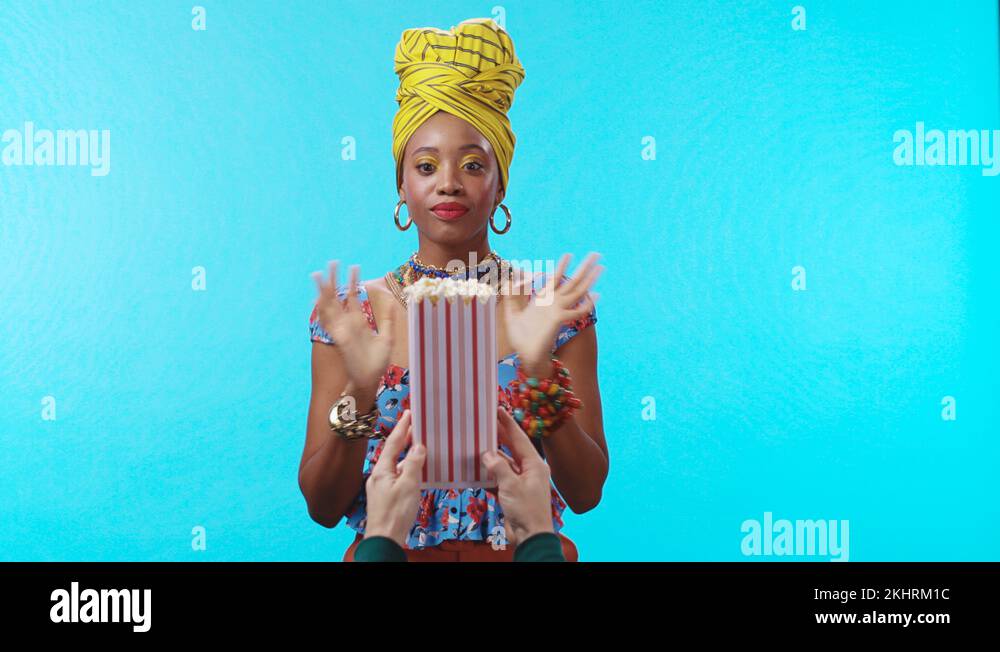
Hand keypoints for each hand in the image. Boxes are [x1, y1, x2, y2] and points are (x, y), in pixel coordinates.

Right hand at [312, 261, 400, 388]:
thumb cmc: (377, 363)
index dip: (353, 281)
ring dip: (324, 291)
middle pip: (337, 297)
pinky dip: (321, 312)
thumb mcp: (387, 338)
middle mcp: (347, 324)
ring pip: (329, 306)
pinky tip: (316, 300)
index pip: (353, 297)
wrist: (369, 380)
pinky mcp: (340, 339)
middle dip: (333, 280)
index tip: (354, 266)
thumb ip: (388, 320)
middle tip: (331, 262)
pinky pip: (328, 323)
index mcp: (358, 322)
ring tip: (318, 275)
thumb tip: (393, 303)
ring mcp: (341, 330)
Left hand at [363, 410, 425, 546]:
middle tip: (416, 425)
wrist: (385, 539)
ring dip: (408, 455)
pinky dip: (409, 470)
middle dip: (405, 439)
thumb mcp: (409, 485)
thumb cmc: (395, 514)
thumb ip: (414, 464)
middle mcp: (379, 476)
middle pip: (394, 452)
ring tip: (421, 446)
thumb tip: (419, 447)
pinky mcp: (387, 497)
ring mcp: (382, 487)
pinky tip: (417, 471)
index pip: (393, 443)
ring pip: (397, 465)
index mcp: (381, 470)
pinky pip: (399, 476)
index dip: (402, 427)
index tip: (409, 413)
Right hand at [481, 406, 554, 545]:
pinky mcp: (513, 494)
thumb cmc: (526, 510)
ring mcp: (521, 482)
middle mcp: (529, 471)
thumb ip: (498, 467)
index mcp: (535, 464)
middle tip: (486, 422)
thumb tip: (486, 455)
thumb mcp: (510, 485)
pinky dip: (489, 474)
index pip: (519, 438)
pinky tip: (477, 469)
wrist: (530, 537)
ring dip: (491, 457)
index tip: (499, 410)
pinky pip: (499, 479)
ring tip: (477, 444)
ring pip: (504, 464)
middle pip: (512, 449)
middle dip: (499, 437)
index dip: (508, 423)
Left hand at [502, 252, 602, 376]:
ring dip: (590, 279)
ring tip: (601, 267)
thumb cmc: (520, 337)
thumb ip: (511, 296)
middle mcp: (554, 303)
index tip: (569, 254)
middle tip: (596, 255)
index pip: (556, 278)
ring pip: (578, 291)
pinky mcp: (559, 319)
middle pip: (573, 281)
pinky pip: (577, 311)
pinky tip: (595, 295)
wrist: (527, 355)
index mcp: (544, 300)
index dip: (562, 267)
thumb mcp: (512, 313)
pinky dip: (586, 304)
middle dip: (584, 267)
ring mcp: (559, 310)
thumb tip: (510, 282)